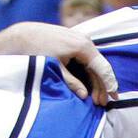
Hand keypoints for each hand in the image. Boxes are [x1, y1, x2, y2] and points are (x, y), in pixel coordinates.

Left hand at [0, 22, 118, 105]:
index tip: (113, 97)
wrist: (24, 35)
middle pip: (99, 67)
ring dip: (95, 82)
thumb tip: (84, 96)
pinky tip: (90, 87)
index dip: (109, 83)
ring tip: (97, 99)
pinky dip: (88, 74)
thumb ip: (71, 82)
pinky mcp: (75, 44)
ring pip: (93, 64)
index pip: (102, 67)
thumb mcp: (55, 69)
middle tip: (104, 103)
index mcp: (83, 46)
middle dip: (102, 86)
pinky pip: (86, 61)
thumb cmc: (38, 50)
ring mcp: (81, 41)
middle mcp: (85, 41)